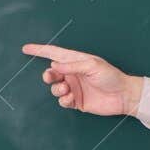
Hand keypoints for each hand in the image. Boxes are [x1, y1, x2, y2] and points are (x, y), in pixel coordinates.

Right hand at [21, 43, 142, 115]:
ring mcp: (74, 88)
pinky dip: (63, 100)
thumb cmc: (111, 76)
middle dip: (48, 75)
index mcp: (76, 61)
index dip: (40, 50)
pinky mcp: (77, 101)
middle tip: (50, 77)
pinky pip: (63, 101)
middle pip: (51, 73)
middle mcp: (73, 74)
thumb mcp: (92, 65)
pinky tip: (71, 98)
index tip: (26, 48)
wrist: (123, 96)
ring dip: (57, 89)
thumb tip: (54, 65)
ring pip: (55, 88)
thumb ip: (72, 65)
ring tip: (67, 89)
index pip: (54, 53)